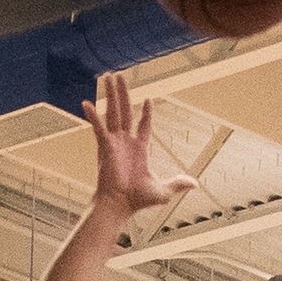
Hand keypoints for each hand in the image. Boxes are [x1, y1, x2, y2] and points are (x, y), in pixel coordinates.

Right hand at [83, 74, 195, 218]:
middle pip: (124, 111)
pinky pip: (98, 128)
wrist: (121, 205)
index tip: (148, 100)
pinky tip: (86, 103)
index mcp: (139, 149)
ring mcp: (114, 142)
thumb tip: (195, 184)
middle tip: (119, 75)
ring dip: (110, 94)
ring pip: (112, 112)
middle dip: (122, 93)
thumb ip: (177, 183)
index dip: (146, 113)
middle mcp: (125, 142)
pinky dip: (92, 116)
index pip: (143, 125)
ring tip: (108, 76)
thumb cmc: (138, 200)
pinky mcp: (104, 147)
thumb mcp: (163, 191)